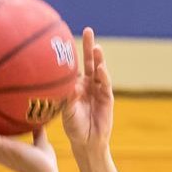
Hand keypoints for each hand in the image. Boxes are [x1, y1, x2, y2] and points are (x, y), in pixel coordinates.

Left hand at [60, 28, 112, 153]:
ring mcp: (99, 89)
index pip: (74, 65)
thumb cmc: (73, 127)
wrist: (87, 142)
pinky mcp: (107, 97)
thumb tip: (63, 85)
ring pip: (99, 70)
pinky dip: (103, 75)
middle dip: (89, 46)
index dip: (72, 52)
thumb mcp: (65, 111)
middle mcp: (88, 84)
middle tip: (89, 30)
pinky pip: (105, 83)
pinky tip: (100, 67)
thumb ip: (65, 99)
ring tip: (97, 47)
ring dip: (98, 58)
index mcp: (76, 85)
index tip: (67, 38)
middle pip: (89, 61)